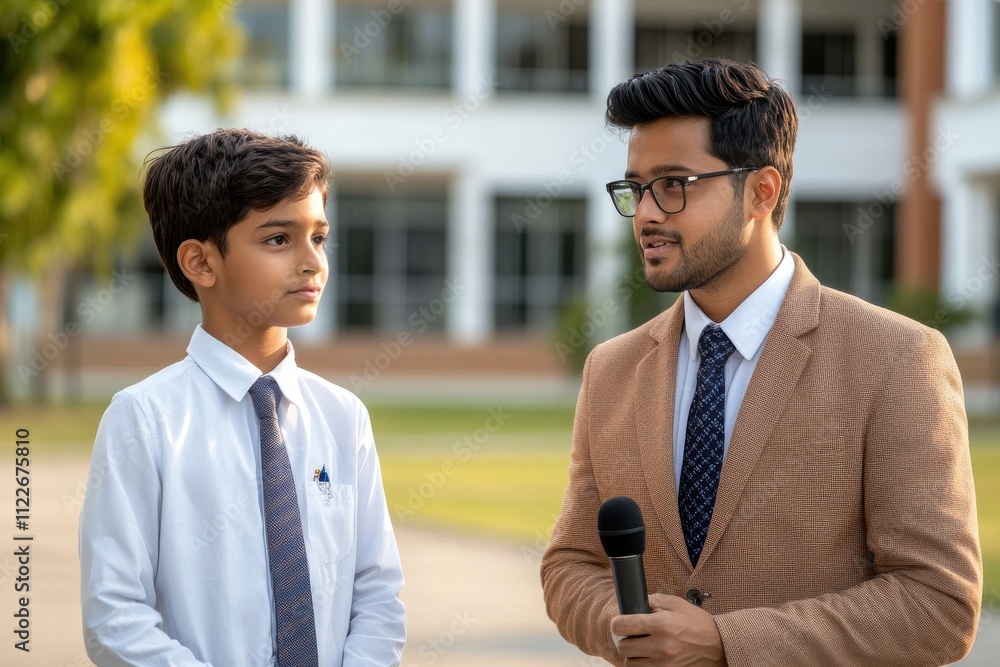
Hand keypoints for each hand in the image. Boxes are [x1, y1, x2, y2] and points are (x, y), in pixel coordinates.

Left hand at [610, 594, 725, 665]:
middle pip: (623, 647)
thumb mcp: (677, 604)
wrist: (720, 647)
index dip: (618, 622)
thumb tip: (634, 604)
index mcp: (662, 625)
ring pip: (630, 663)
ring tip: (644, 647)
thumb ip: (653, 601)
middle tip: (633, 635)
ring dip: (633, 655)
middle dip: (625, 639)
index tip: (620, 622)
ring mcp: (664, 665)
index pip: (623, 625)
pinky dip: (642, 665)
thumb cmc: (699, 624)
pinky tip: (649, 658)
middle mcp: (661, 646)